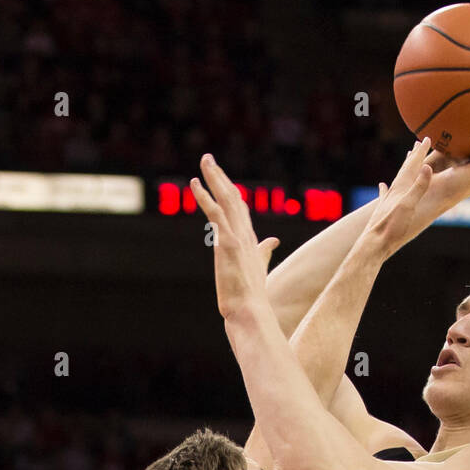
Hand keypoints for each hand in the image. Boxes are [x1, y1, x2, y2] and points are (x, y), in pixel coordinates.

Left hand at [190, 154, 279, 317]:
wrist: (250, 310)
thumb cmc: (252, 295)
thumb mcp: (258, 268)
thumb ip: (264, 252)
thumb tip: (273, 241)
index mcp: (250, 240)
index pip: (240, 209)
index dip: (230, 191)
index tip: (220, 178)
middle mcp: (245, 234)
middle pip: (233, 197)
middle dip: (221, 177)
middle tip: (208, 159)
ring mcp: (237, 237)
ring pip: (226, 199)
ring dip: (215, 177)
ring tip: (205, 161)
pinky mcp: (228, 243)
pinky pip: (215, 213)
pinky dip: (205, 197)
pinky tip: (196, 183)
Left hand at [362, 138, 433, 258]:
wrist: (373, 243)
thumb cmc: (392, 226)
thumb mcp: (409, 205)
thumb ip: (419, 187)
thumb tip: (428, 167)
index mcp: (401, 188)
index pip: (413, 165)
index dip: (421, 152)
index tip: (428, 138)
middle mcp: (393, 190)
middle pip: (405, 169)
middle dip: (413, 157)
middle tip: (418, 143)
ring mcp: (387, 200)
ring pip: (396, 179)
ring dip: (403, 169)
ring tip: (405, 160)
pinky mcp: (382, 210)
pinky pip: (385, 193)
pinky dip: (385, 187)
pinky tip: (382, 185)